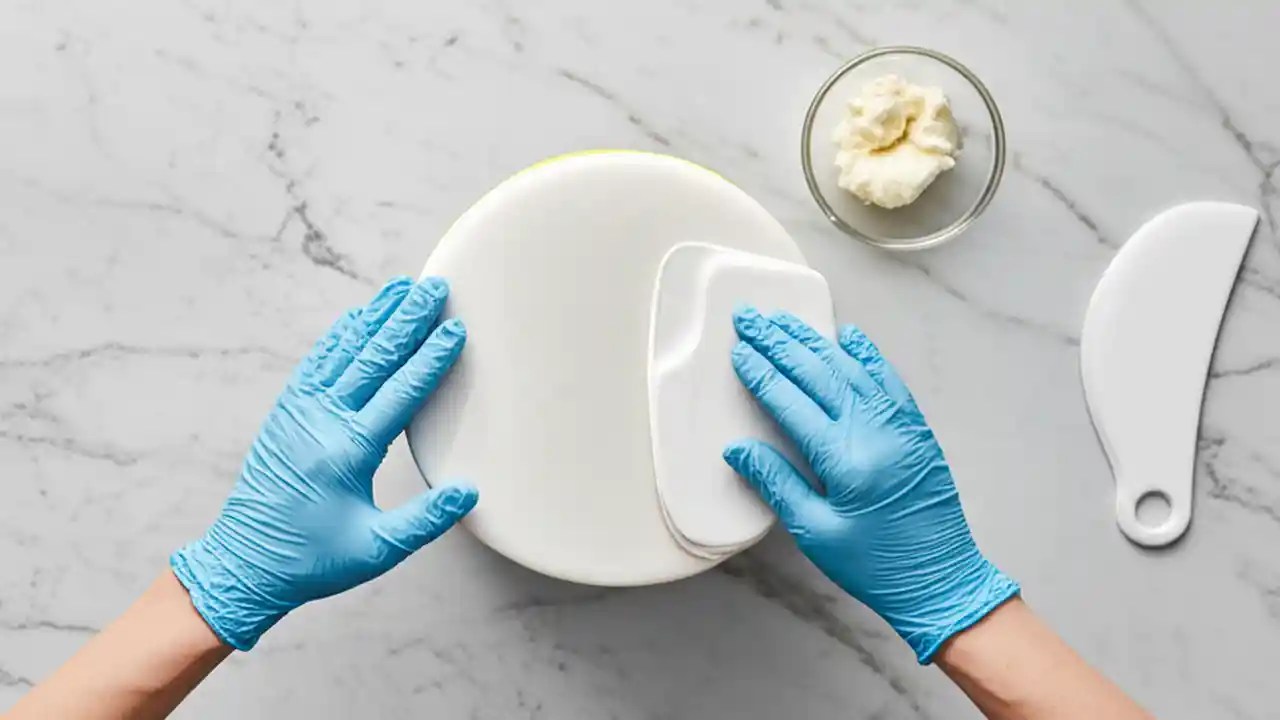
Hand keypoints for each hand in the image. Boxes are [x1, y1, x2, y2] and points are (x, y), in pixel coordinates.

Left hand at [171, 276, 477, 650]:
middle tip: (433, 288)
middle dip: (407, 319)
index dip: (430, 358)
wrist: (244, 564)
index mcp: (348, 451)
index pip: (400, 392)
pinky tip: (358, 316)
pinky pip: (317, 362)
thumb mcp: (376, 549)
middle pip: (372, 357)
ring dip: (376, 315)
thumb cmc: (312, 560)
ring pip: (344, 351)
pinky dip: (340, 335)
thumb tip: (468, 492)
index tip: (455, 329)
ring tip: (403, 286)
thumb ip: (425, 520)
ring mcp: (299, 412)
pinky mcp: (286, 413)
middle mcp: (321, 422)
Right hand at [723, 307, 1017, 662]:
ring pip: (851, 368)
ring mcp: (899, 426)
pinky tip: (849, 335)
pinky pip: (888, 379)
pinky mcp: (916, 430)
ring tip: (785, 320)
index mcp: (844, 459)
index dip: (762, 374)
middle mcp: (874, 432)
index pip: (791, 402)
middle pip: (818, 373)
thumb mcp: (814, 532)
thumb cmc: (876, 565)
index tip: (740, 351)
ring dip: (815, 341)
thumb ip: (776, 483)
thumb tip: (739, 449)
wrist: (940, 581)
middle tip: (751, 318)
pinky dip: (866, 354)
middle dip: (780, 343)